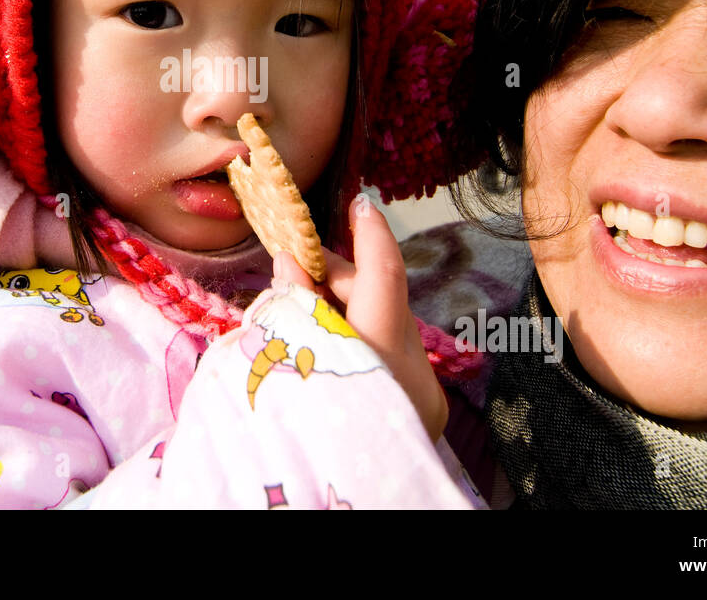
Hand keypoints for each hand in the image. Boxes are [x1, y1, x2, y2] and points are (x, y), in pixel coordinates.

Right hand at [271, 195, 448, 439]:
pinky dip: (352, 345)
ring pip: (378, 329)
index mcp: (380, 346)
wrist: (366, 504)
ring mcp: (417, 390)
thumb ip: (295, 313)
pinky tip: (318, 351)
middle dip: (334, 279)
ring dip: (339, 313)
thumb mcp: (297, 368)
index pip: (382, 271)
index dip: (370, 232)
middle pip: (376, 298)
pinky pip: (383, 359)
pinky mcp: (414, 411)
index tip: (360, 201)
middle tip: (291, 272)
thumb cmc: (325, 435)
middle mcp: (408, 363)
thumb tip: (288, 266)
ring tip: (294, 316)